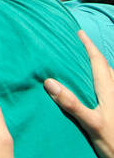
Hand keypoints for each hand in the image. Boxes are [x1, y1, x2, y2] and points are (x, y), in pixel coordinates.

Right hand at [45, 30, 113, 157]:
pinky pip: (111, 90)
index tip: (80, 33)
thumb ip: (71, 104)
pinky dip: (104, 83)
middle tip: (83, 46)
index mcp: (108, 92)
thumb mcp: (91, 125)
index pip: (98, 62)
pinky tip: (98, 92)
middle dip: (95, 55)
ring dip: (101, 68)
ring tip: (89, 65)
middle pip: (106, 68)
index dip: (89, 46)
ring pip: (111, 79)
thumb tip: (49, 82)